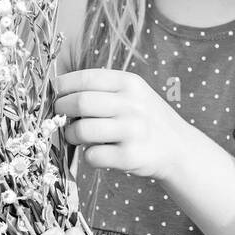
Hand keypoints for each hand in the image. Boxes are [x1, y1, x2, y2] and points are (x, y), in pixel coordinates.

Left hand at [55, 69, 203, 182]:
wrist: (179, 149)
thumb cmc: (146, 119)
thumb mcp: (133, 94)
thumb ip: (101, 90)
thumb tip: (56, 91)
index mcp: (130, 83)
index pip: (85, 78)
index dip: (62, 86)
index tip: (55, 94)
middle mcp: (133, 104)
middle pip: (79, 103)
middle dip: (61, 111)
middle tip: (60, 118)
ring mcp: (132, 131)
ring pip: (82, 131)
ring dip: (72, 136)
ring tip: (78, 137)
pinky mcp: (130, 157)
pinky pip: (92, 156)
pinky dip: (89, 156)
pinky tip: (100, 153)